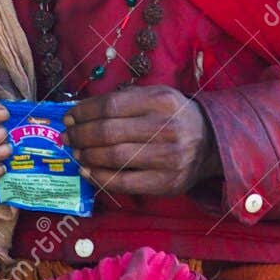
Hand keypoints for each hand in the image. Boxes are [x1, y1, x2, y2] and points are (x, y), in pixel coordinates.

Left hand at [64, 84, 221, 198]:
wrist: (211, 143)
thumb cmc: (174, 116)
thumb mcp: (157, 96)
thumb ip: (125, 100)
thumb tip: (81, 111)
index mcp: (161, 100)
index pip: (111, 106)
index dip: (84, 112)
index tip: (69, 116)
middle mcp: (166, 128)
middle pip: (109, 132)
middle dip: (81, 134)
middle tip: (68, 136)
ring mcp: (168, 157)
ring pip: (114, 157)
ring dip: (87, 155)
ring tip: (76, 152)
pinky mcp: (166, 183)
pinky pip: (124, 182)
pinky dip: (99, 177)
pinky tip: (87, 171)